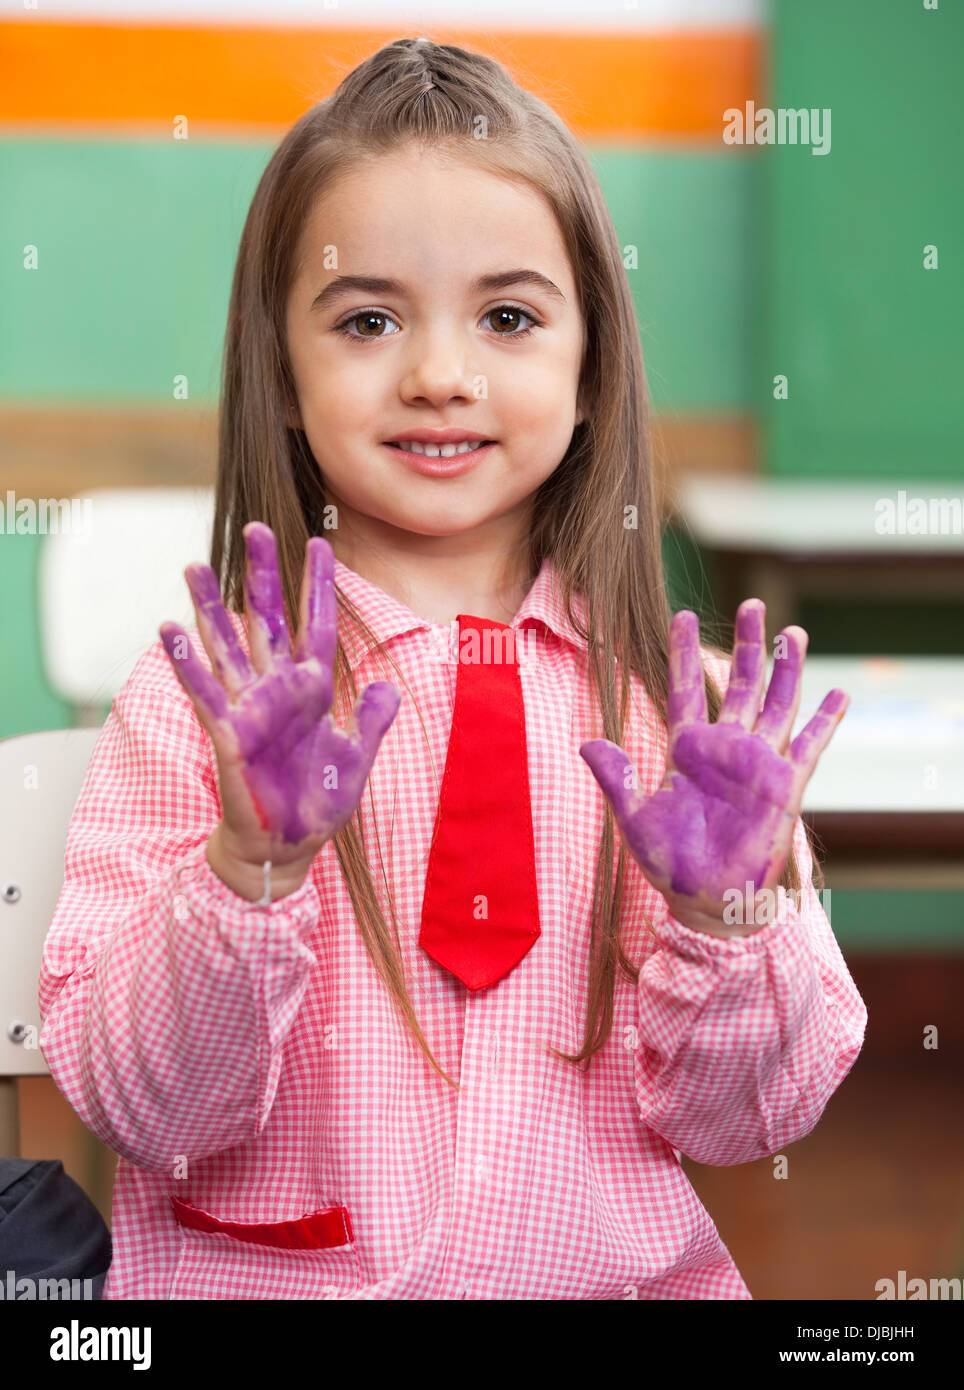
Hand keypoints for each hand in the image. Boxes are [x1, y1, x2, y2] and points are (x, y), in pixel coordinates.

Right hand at [159, 524, 399, 877]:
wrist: (287, 846)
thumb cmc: (317, 802)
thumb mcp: (358, 758)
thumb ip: (373, 721)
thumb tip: (388, 686)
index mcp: (312, 689)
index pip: (316, 625)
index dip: (316, 586)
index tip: (318, 544)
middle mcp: (277, 689)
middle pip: (267, 619)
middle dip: (262, 575)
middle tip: (255, 527)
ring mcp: (248, 708)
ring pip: (226, 646)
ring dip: (210, 607)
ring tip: (194, 566)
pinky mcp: (227, 734)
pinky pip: (204, 692)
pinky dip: (187, 663)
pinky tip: (169, 630)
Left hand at [579, 599, 848, 936]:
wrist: (707, 901)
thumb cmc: (671, 864)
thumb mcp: (635, 817)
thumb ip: (616, 777)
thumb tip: (586, 743)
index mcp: (687, 749)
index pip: (687, 689)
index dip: (685, 653)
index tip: (682, 615)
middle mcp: (726, 748)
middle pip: (740, 684)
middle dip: (747, 644)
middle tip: (752, 604)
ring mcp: (758, 764)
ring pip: (776, 704)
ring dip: (786, 669)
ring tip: (793, 633)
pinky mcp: (785, 786)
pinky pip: (809, 747)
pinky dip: (825, 721)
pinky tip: (839, 694)